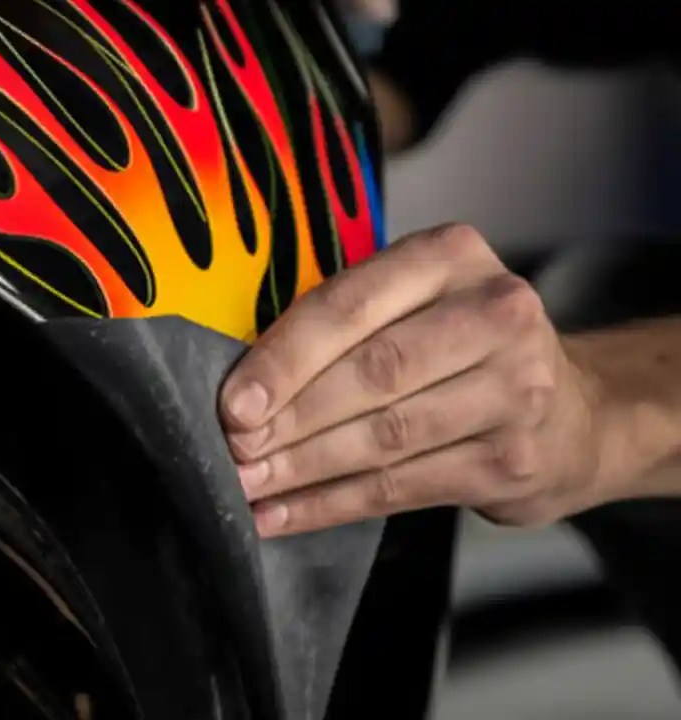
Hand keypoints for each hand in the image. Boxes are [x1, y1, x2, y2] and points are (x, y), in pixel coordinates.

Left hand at [220, 224, 609, 536]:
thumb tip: (243, 388)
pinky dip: (331, 504)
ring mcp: (515, 389)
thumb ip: (339, 327)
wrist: (571, 416)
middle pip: (373, 371)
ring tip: (250, 482)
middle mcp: (496, 313)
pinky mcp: (512, 461)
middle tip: (236, 447)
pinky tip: (284, 513)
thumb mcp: (412, 306)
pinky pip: (401, 487)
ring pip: (386, 434)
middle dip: (291, 416)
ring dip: (304, 466)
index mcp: (452, 257)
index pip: (350, 306)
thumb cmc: (459, 351)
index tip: (234, 403)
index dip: (283, 359)